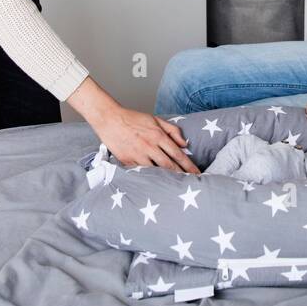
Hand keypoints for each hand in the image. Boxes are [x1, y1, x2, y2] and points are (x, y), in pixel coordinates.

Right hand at [70, 77, 197, 172]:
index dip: (189, 166)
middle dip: (181, 176)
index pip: (178, 154)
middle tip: (191, 184)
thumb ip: (172, 130)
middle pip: (169, 166)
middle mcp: (150, 146)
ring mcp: (138, 155)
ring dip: (167, 179)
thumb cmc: (133, 119)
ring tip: (177, 186)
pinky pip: (141, 172)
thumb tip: (185, 143)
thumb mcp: (155, 119)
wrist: (110, 119)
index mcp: (158, 136)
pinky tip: (157, 184)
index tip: (197, 173)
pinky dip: (150, 178)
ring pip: (156, 171)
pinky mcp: (127, 161)